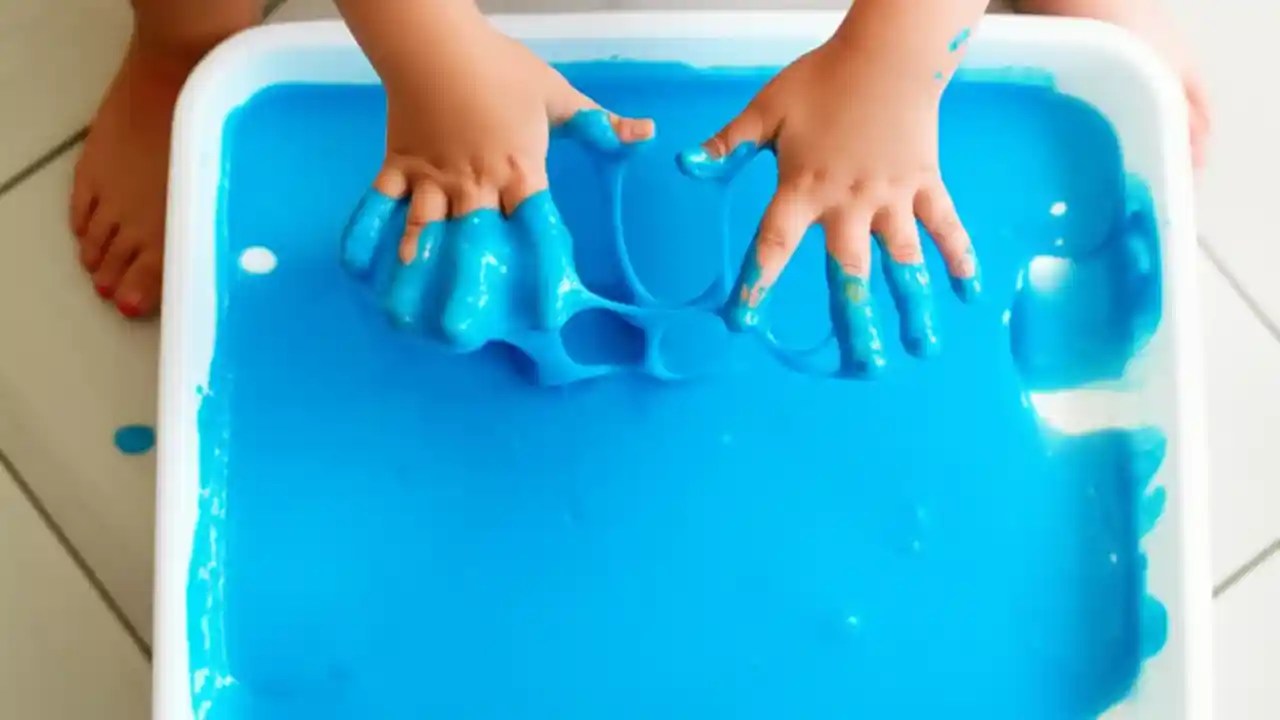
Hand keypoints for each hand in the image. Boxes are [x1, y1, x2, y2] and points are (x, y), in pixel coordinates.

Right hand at [338, 5, 653, 348]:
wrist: (435, 41)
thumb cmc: (499, 67)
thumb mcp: (556, 95)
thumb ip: (599, 124)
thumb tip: (645, 133)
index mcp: (519, 169)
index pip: (535, 226)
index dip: (543, 268)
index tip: (549, 311)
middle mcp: (475, 182)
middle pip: (473, 242)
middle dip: (468, 287)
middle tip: (463, 331)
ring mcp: (432, 176)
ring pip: (423, 232)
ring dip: (415, 274)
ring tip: (407, 316)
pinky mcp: (397, 165)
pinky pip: (379, 205)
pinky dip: (367, 234)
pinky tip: (358, 269)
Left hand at [679, 35, 978, 373]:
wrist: (887, 53)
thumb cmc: (823, 80)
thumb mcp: (766, 109)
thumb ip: (728, 144)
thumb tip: (684, 164)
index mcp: (803, 188)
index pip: (774, 244)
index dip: (757, 282)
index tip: (741, 322)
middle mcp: (848, 203)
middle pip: (849, 271)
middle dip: (855, 321)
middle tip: (862, 366)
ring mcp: (892, 196)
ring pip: (904, 259)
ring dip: (915, 304)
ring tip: (922, 346)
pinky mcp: (925, 183)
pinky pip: (945, 225)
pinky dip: (960, 256)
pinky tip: (970, 292)